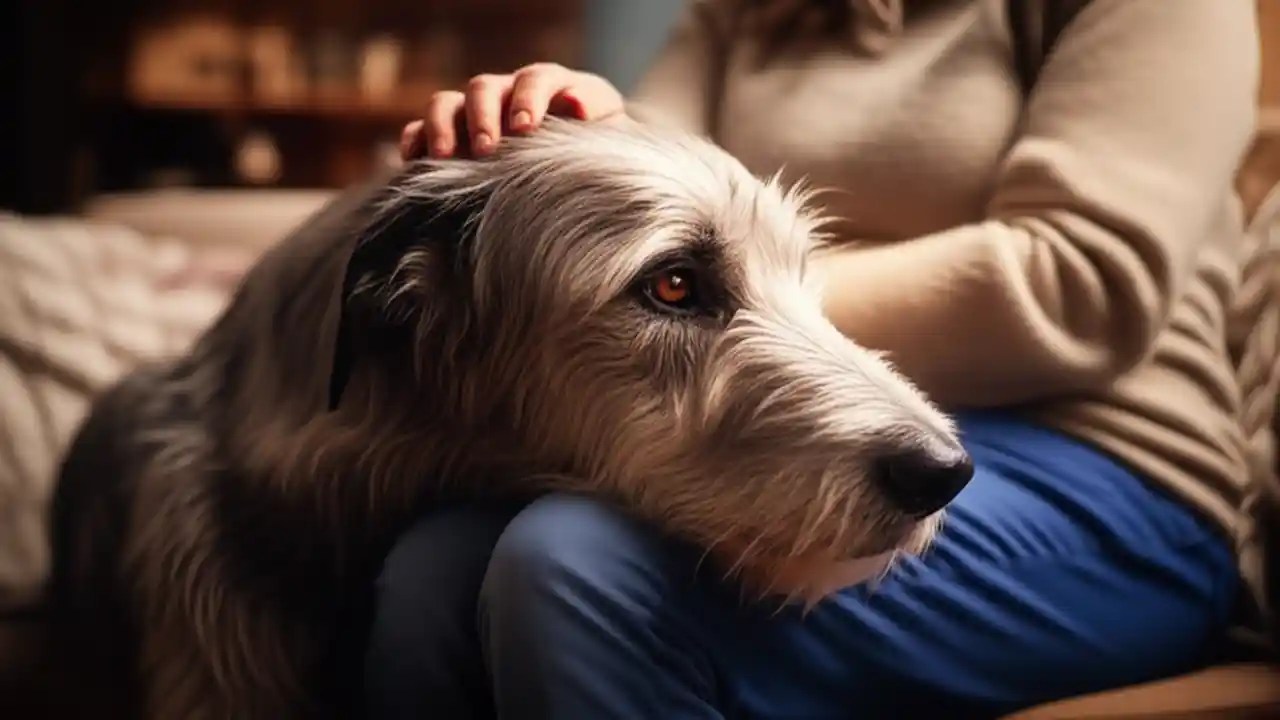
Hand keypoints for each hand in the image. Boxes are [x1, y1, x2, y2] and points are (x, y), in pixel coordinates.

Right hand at [400, 63, 624, 160]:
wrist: (577, 174)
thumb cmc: (593, 152)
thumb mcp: (606, 134)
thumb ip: (595, 116)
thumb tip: (574, 104)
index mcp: (547, 86)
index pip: (535, 79)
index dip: (527, 99)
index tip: (525, 128)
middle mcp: (505, 93)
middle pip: (483, 87)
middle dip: (483, 116)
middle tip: (487, 149)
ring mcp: (473, 115)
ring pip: (445, 103)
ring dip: (443, 126)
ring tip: (446, 157)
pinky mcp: (450, 138)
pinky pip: (419, 130)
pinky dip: (414, 141)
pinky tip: (413, 161)